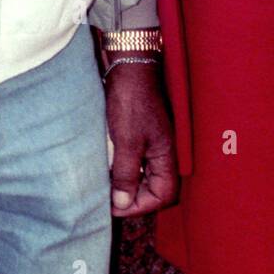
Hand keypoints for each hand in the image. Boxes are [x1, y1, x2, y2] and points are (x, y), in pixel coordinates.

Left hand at [103, 61, 178, 216]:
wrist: (128, 66)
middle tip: (108, 201)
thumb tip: (123, 204)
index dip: (140, 207)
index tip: (114, 207)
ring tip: (106, 189)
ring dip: (128, 185)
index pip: (163, 196)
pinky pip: (137, 162)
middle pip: (156, 189)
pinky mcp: (141, 134)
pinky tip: (108, 169)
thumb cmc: (131, 101)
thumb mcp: (127, 142)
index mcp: (167, 156)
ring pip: (146, 176)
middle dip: (134, 199)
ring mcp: (153, 143)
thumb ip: (127, 175)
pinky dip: (124, 170)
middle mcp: (164, 152)